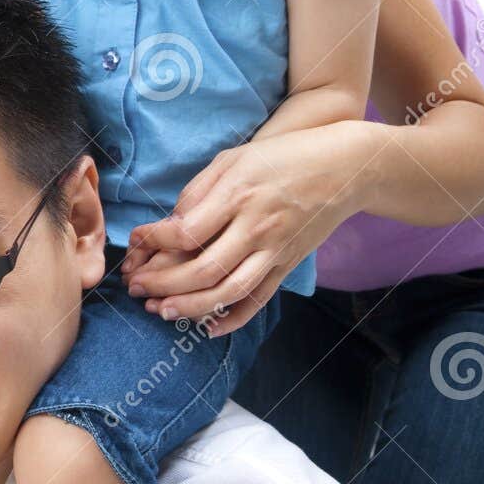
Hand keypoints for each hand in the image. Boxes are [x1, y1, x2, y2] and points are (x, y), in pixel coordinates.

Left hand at [124, 128, 361, 330]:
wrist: (347, 166)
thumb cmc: (284, 156)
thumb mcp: (235, 158)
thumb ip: (200, 190)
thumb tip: (170, 224)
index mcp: (239, 194)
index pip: (186, 231)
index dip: (153, 242)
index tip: (135, 244)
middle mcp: (257, 226)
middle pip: (202, 269)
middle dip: (162, 283)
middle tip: (136, 288)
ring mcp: (276, 249)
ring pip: (228, 291)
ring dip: (190, 307)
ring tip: (160, 310)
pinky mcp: (288, 264)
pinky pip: (259, 299)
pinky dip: (233, 318)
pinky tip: (207, 326)